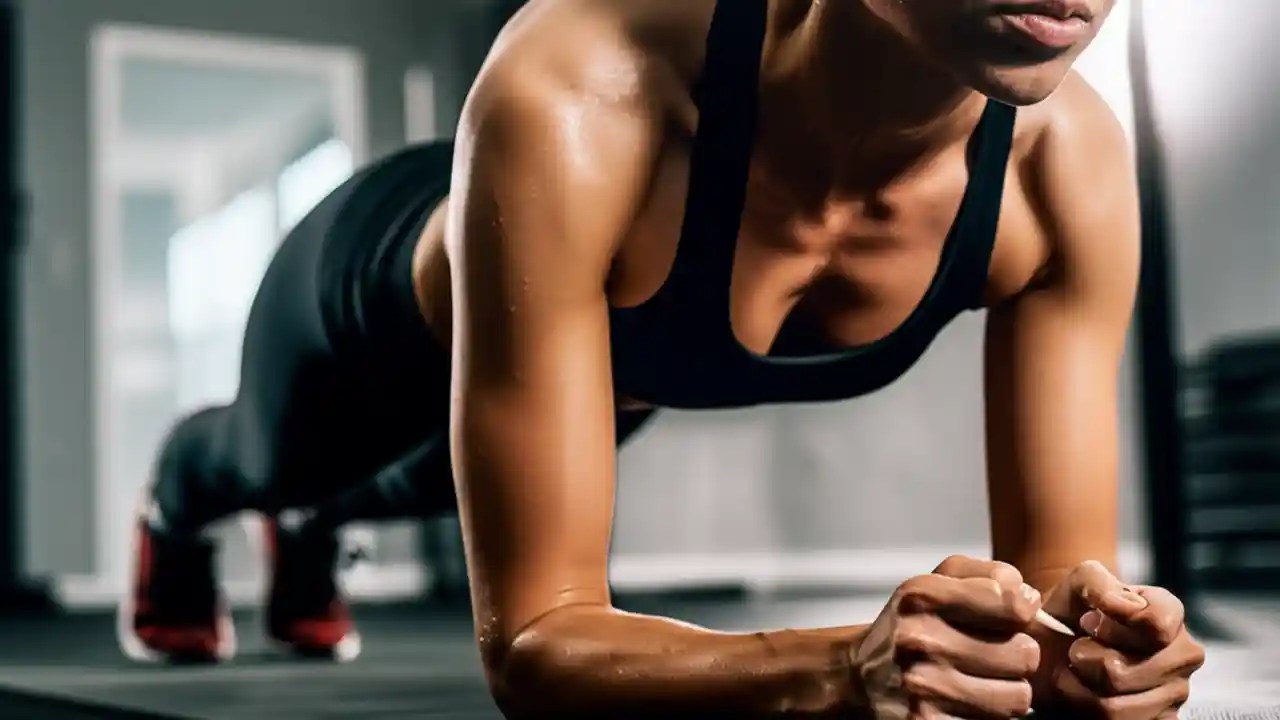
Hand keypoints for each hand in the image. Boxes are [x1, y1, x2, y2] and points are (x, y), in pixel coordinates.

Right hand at [853, 556, 1041, 718]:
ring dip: (1007, 690)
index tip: (1010, 616)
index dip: (1022, 612)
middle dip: (1017, 655)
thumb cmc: (910, 625)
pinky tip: (966, 701)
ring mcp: (924, 686)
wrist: (859, 677)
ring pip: (1017, 696)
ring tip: (982, 679)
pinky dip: (987, 715)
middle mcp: (920, 639)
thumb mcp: (936, 582)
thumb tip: (1027, 597)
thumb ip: (986, 574)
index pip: (1015, 606)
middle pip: (1024, 654)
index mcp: (923, 596)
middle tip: (993, 653)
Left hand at [1033, 561, 1204, 718]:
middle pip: (1122, 672)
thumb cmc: (1073, 610)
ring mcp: (1176, 692)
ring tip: (1077, 671)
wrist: (1058, 642)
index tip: (1089, 621)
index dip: (1111, 627)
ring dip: (1078, 689)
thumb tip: (1125, 606)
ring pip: (1115, 707)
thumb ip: (1098, 582)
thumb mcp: (1078, 583)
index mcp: (1170, 613)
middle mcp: (1183, 654)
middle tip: (1077, 648)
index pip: (1154, 626)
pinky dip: (1086, 712)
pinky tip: (1084, 692)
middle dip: (1084, 660)